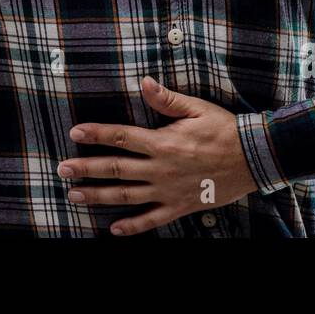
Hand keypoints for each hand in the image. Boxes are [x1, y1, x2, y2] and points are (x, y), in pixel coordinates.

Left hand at [58, 75, 260, 235]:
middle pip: (116, 169)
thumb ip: (166, 99)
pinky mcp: (180, 206)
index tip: (75, 132)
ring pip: (127, 196)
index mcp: (163, 141)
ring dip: (99, 196)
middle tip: (61, 170)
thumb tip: (143, 82)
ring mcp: (169, 190)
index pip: (121, 136)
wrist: (253, 158)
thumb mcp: (197, 108)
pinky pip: (152, 219)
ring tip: (74, 195)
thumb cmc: (224, 129)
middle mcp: (161, 168)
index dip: (96, 134)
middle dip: (86, 169)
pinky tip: (114, 230)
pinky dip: (133, 227)